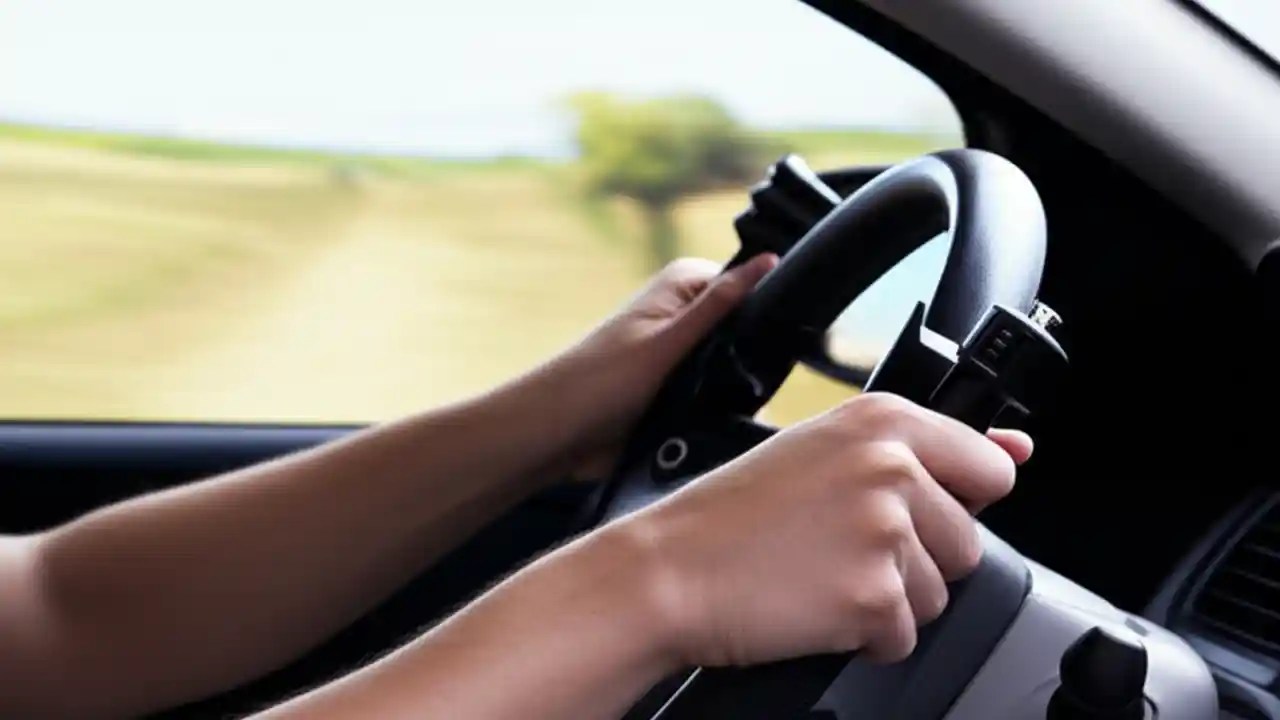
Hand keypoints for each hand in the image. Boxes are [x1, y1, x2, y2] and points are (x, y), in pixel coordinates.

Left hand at [557, 254, 777, 476]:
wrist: (557, 434)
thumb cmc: (603, 378)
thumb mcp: (669, 340)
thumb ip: (720, 304)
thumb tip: (769, 259)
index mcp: (682, 286)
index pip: (747, 285)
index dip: (767, 310)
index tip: (781, 338)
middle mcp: (684, 315)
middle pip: (745, 331)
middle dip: (753, 357)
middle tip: (755, 384)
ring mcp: (683, 355)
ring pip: (735, 368)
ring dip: (737, 389)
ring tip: (734, 408)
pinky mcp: (679, 391)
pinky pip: (718, 397)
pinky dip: (722, 410)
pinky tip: (727, 424)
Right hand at [611, 392, 1032, 667]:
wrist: (668, 572)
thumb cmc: (732, 514)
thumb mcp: (823, 452)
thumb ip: (926, 450)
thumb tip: (1019, 451)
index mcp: (884, 422)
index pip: (988, 469)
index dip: (951, 501)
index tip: (905, 512)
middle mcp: (893, 467)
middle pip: (968, 541)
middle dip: (914, 559)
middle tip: (836, 548)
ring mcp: (886, 532)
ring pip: (939, 593)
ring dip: (888, 600)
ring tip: (819, 575)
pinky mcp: (874, 596)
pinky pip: (903, 637)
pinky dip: (863, 637)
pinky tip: (813, 606)